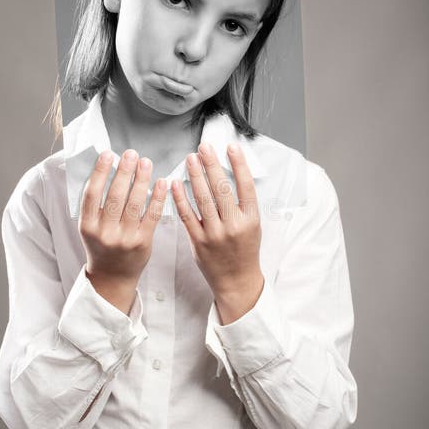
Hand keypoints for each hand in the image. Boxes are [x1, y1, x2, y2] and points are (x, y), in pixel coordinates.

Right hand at [79, 149, 166, 288]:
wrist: (112, 276)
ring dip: (141, 180)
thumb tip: (106, 169)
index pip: (92, 194)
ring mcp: (125, 238)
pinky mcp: (143, 242)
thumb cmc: (101, 245)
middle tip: (131, 154)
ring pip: (134, 204)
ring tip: (145, 163)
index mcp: (87, 226)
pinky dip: (157, 197)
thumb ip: (95, 204)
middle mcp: (105, 233)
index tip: (108, 155)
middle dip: (124, 171)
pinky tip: (161, 182)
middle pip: (115, 196)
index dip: (100, 172)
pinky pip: (151, 215)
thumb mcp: (90, 227)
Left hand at [170, 142, 262, 302]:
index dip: (238, 164)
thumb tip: (228, 175)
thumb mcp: (253, 226)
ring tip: (191, 159)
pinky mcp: (198, 242)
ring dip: (195, 176)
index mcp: (250, 219)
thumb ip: (242, 204)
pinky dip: (180, 199)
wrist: (237, 281)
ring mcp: (214, 234)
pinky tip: (175, 184)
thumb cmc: (245, 251)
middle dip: (211, 164)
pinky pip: (187, 216)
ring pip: (203, 199)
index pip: (245, 185)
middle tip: (204, 148)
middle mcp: (233, 226)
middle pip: (221, 188)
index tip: (230, 147)